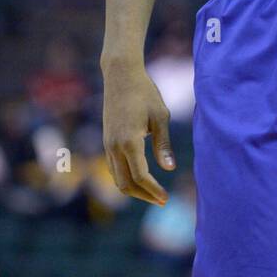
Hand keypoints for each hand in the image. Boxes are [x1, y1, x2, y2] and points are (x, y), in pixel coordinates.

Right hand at [102, 60, 173, 204]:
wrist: (120, 75)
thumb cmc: (145, 93)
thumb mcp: (160, 117)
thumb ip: (163, 144)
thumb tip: (170, 169)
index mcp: (129, 141)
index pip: (140, 176)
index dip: (154, 190)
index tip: (166, 198)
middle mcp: (114, 146)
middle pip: (125, 184)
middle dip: (144, 196)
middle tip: (162, 200)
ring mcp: (107, 144)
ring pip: (117, 178)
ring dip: (134, 189)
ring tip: (153, 193)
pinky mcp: (106, 141)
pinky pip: (113, 168)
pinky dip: (126, 178)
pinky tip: (140, 178)